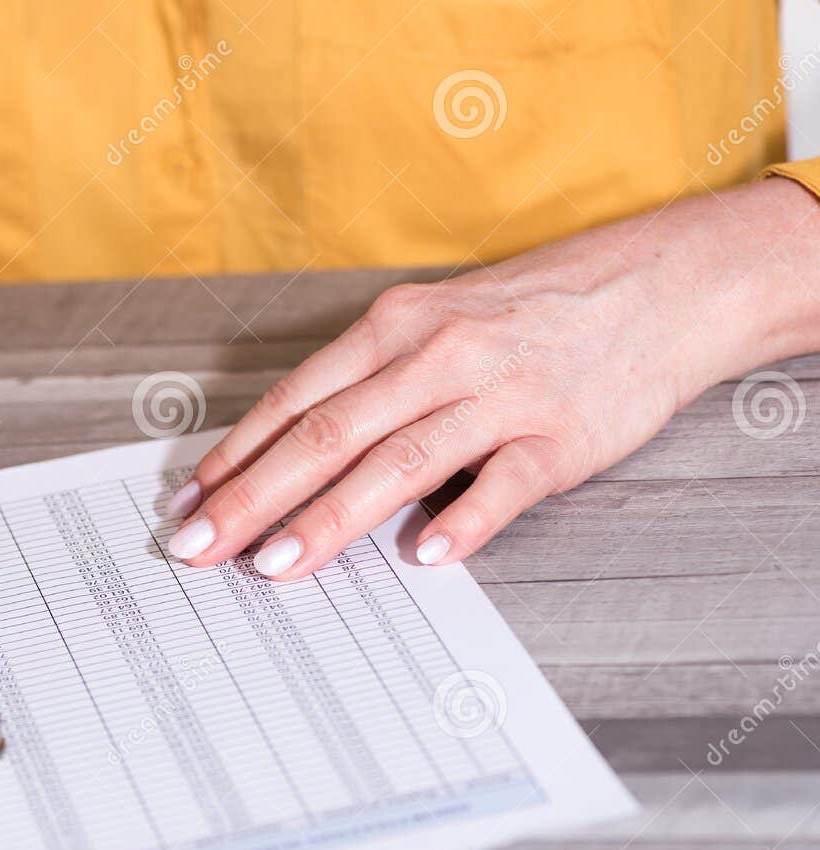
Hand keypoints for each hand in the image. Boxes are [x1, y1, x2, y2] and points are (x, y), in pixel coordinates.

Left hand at [166, 179, 819, 576]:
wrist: (659, 284)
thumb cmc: (531, 311)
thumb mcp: (436, 322)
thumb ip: (368, 381)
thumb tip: (285, 450)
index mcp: (395, 328)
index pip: (296, 400)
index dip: (236, 455)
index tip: (189, 503)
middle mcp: (437, 356)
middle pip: (327, 434)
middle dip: (253, 497)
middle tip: (199, 548)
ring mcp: (498, 396)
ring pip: (398, 461)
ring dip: (331, 518)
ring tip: (278, 564)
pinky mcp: (559, 437)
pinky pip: (503, 484)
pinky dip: (464, 520)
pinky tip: (424, 557)